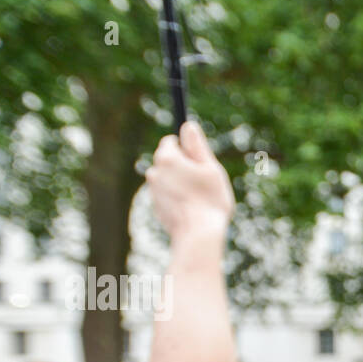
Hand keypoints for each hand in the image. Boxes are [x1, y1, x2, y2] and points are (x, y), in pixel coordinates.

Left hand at [146, 121, 234, 243]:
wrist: (198, 236)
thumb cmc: (209, 200)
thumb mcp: (209, 168)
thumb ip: (197, 145)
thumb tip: (188, 125)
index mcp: (167, 158)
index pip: (171, 141)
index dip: (188, 150)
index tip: (200, 162)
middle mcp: (155, 172)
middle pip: (168, 161)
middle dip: (183, 167)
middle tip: (202, 182)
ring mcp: (153, 191)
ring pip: (169, 180)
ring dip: (181, 184)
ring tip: (199, 199)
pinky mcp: (156, 207)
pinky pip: (168, 196)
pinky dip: (178, 199)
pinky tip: (192, 210)